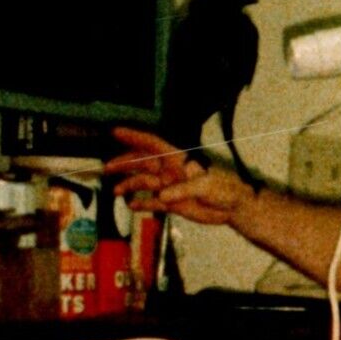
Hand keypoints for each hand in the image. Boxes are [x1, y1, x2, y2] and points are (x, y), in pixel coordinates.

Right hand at [103, 127, 252, 226]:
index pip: (152, 144)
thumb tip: (162, 197)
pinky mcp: (173, 204)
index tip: (116, 132)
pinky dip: (142, 203)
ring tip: (116, 191)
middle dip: (124, 164)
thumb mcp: (205, 186)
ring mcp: (170, 187)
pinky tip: (131, 205)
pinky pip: (153, 202)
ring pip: (144, 182)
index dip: (134, 137)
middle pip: (142, 163)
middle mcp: (170, 171)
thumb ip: (183, 190)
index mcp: (177, 159)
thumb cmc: (224, 188)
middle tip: (107, 168)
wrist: (233, 207)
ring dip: (129, 185)